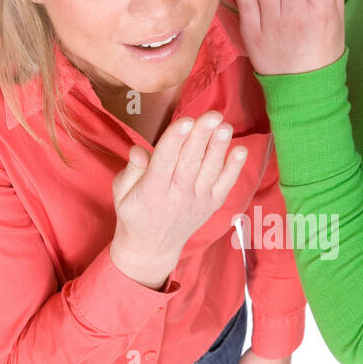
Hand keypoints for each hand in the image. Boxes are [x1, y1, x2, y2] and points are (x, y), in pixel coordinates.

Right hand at [111, 111, 247, 264]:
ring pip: (209, 171)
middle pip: (191, 162)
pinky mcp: (211, 204)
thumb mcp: (122, 191)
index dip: (175, 140)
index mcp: (152, 191)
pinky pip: (225, 185)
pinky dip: (234, 168)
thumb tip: (139, 150)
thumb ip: (132, 169)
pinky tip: (241, 150)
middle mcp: (177, 196)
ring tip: (225, 127)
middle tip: (213, 115)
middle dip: (202, 137)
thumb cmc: (134, 212)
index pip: (164, 161)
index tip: (185, 121)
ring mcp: (197, 201)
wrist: (153, 248)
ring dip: (219, 148)